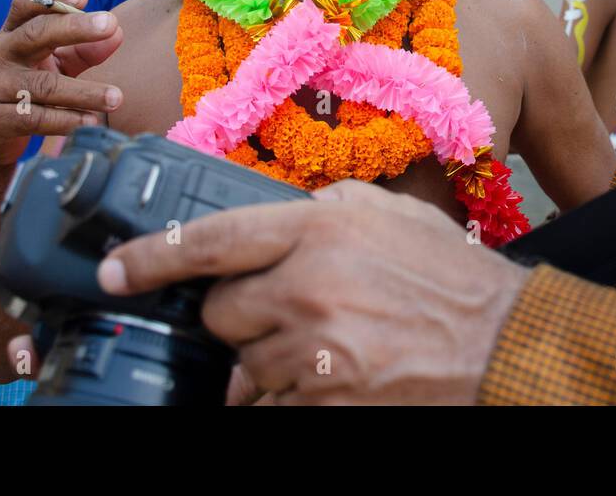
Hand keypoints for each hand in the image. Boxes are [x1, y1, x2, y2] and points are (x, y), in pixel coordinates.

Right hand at [0, 0, 124, 172]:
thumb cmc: (26, 92)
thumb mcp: (53, 67)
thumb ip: (83, 51)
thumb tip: (117, 32)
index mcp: (13, 34)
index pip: (26, 5)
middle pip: (35, 33)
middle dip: (74, 27)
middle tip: (111, 25)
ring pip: (43, 84)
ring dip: (84, 91)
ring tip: (116, 97)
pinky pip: (36, 118)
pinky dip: (67, 120)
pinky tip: (91, 122)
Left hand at [98, 180, 531, 404]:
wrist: (503, 343)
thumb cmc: (446, 275)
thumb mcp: (388, 214)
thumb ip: (322, 209)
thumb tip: (267, 218)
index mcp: (322, 229)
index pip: (213, 240)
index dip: (151, 258)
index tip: (112, 272)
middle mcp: (310, 287)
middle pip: (220, 312)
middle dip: (240, 315)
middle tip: (284, 311)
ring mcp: (316, 352)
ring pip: (243, 366)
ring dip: (269, 361)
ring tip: (324, 346)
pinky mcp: (326, 402)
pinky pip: (271, 406)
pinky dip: (289, 397)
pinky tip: (327, 378)